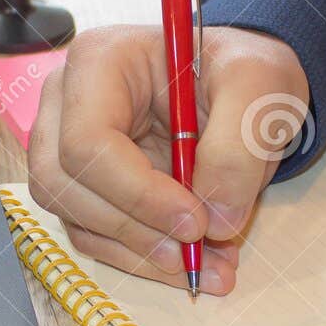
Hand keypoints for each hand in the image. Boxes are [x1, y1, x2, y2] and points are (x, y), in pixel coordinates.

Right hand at [26, 24, 310, 294]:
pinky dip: (140, 257)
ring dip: (141, 253)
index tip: (197, 223)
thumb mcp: (259, 88)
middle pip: (66, 185)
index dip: (138, 193)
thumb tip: (216, 221)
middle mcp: (66, 104)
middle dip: (137, 230)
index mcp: (98, 62)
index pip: (88, 141)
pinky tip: (188, 260)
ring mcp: (66, 148)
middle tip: (200, 250)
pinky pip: (93, 236)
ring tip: (206, 263)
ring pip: (76, 218)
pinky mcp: (83, 187)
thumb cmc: (240, 72)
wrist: (240, 88)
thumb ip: (239, 148)